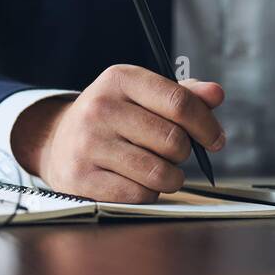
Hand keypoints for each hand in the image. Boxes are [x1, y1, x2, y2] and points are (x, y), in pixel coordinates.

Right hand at [11, 64, 224, 201]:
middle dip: (183, 153)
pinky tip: (138, 182)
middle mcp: (101, 108)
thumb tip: (216, 94)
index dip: (206, 125)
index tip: (216, 140)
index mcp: (120, 79)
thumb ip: (182, 95)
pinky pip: (140, 194)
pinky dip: (149, 193)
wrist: (58, 142)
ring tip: (159, 170)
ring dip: (170, 177)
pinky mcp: (83, 178)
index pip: (179, 102)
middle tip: (173, 154)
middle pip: (173, 140)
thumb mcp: (142, 97)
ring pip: (159, 172)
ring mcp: (88, 144)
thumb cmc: (113, 120)